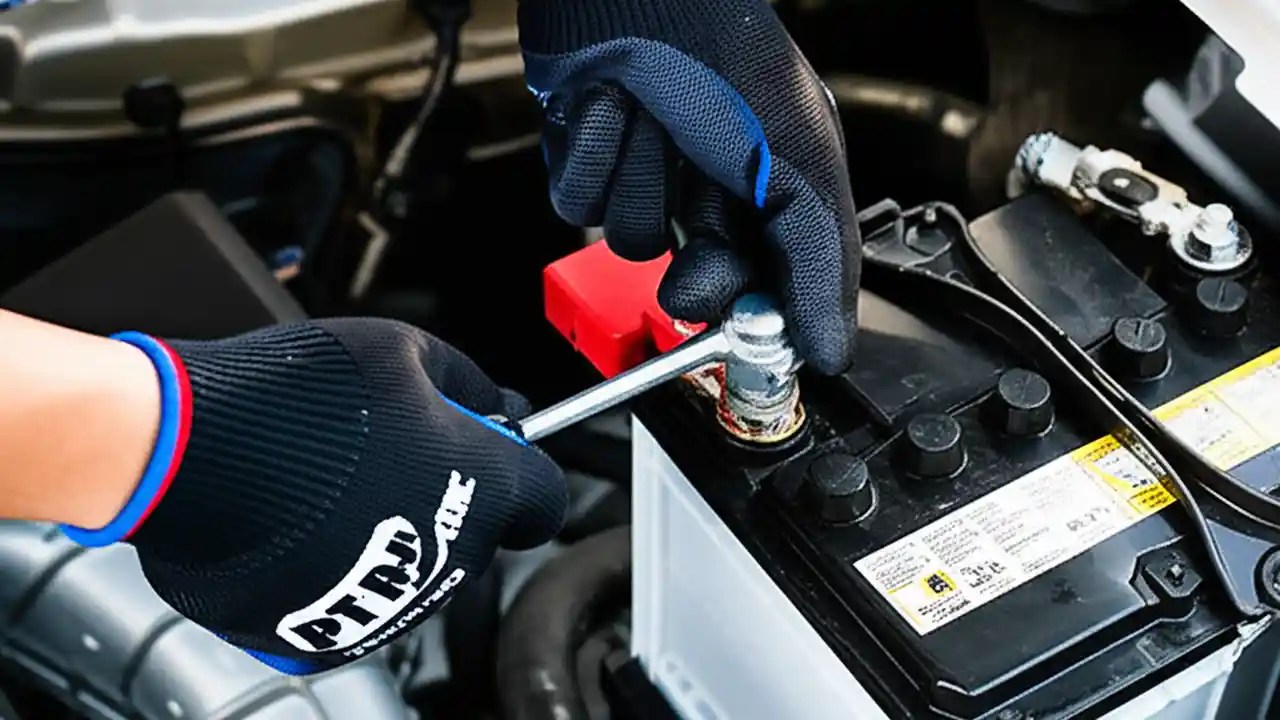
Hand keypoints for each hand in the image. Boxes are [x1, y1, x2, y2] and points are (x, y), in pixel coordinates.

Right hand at [59, 319, 566, 673]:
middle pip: (475, 533)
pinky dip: (335, 570)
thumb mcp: (402, 350)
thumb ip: (463, 381)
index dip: (519, 467)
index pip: (546, 500)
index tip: (487, 445)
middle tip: (389, 450)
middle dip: (446, 493)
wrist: (186, 454)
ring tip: (329, 484)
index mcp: (485, 491)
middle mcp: (449, 563)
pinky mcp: (325, 639)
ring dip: (389, 532)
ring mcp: (388, 610)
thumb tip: (488, 402)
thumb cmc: (297, 399)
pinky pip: (352, 604)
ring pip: (413, 571)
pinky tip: (299, 525)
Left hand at [519, 0, 859, 373]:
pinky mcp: (585, 162)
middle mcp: (709, 187)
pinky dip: (594, 156)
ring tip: (655, 116)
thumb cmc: (723, 53)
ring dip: (642, 178)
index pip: (772, 285)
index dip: (762, 315)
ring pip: (632, 240)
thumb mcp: (798, 159)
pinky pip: (579, 202)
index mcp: (773, 188)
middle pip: (699, 280)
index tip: (757, 336)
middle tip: (703, 221)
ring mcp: (645, 175)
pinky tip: (610, 106)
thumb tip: (834, 351)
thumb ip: (819, 258)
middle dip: (699, 256)